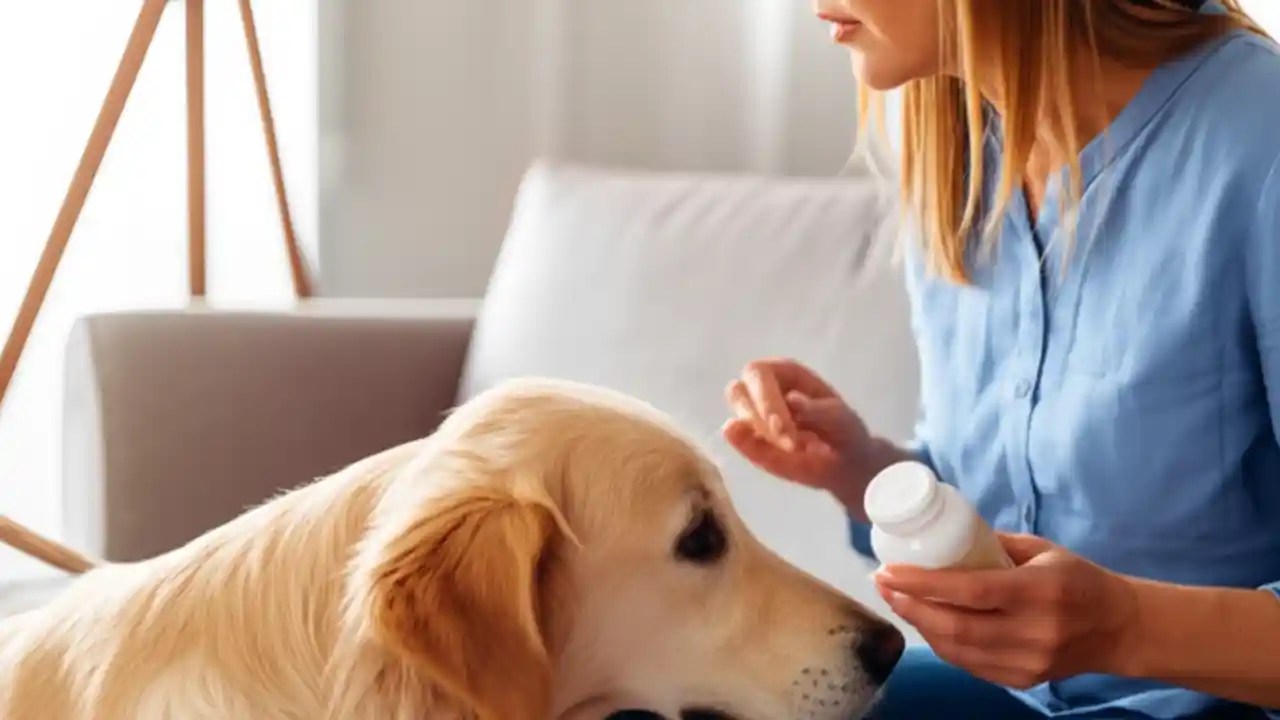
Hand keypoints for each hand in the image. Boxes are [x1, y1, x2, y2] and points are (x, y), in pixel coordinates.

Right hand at [721, 359, 887, 506]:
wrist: (846, 463)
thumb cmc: (843, 430)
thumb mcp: (840, 419)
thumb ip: (817, 409)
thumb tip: (790, 399)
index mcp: (785, 372)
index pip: (758, 373)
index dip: (765, 399)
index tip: (782, 428)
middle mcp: (763, 388)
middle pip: (737, 391)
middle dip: (759, 419)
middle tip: (790, 444)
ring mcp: (753, 414)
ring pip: (736, 418)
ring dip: (760, 437)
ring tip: (793, 450)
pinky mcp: (749, 438)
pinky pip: (738, 441)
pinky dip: (751, 449)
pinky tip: (778, 456)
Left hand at [873, 533, 1138, 688]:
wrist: (1119, 628)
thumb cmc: (1077, 579)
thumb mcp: (1042, 550)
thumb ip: (993, 545)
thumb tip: (941, 533)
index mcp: (1038, 591)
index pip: (969, 590)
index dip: (922, 584)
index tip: (888, 570)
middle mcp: (1032, 631)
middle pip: (955, 626)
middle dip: (909, 605)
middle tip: (882, 584)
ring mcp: (1027, 662)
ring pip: (956, 650)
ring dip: (919, 624)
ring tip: (896, 600)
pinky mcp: (1022, 680)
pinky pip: (968, 664)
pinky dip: (940, 643)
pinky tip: (925, 622)